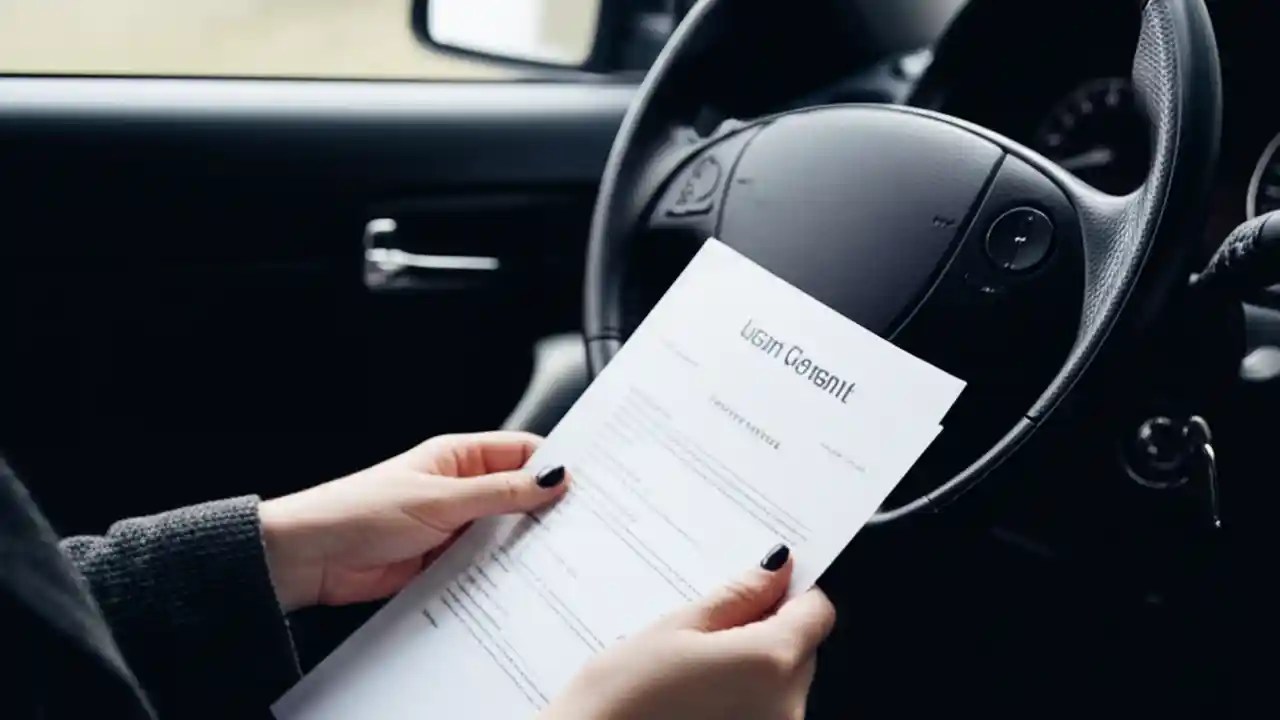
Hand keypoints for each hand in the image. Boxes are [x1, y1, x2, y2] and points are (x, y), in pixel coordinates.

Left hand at [259, 431, 567, 610]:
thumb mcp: (441, 499)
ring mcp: (452, 525)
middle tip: (578, 525)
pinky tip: (519, 580)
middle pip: (517, 494)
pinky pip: (483, 564)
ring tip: (554, 555)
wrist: (310, 558)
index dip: (553, 465)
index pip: (520, 451)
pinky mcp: (443, 560)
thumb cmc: (360, 511)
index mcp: (458, 456)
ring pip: (503, 532)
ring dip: (521, 544)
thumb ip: (500, 493)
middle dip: (543, 508)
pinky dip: (500, 571)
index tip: (583, 484)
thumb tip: (552, 478)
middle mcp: (459, 487)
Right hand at [542, 547, 835, 719]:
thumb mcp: (676, 629)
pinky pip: (765, 714)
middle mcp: (788, 708)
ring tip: (693, 673)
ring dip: (754, 671)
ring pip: (783, 685)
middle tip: (708, 632)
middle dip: (768, 632)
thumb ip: (737, 598)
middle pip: (802, 650)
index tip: (761, 587)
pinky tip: (696, 702)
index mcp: (771, 663)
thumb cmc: (621, 700)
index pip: (818, 612)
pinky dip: (743, 702)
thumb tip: (777, 570)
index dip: (791, 593)